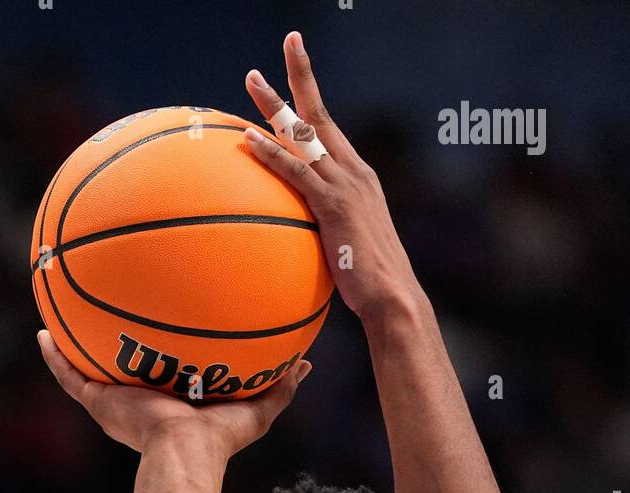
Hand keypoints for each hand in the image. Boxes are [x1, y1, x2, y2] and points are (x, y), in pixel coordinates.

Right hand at [37, 331, 310, 457]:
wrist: (184, 452)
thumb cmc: (219, 440)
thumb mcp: (257, 409)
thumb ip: (280, 386)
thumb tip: (306, 363)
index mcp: (169, 402)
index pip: (162, 370)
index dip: (159, 350)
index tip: (160, 327)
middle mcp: (137, 400)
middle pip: (121, 365)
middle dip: (114, 342)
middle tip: (112, 311)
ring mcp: (113, 400)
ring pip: (87, 367)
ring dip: (75, 343)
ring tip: (61, 311)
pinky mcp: (98, 400)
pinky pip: (68, 375)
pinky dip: (54, 357)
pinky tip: (43, 332)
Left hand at [243, 32, 422, 320]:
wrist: (393, 298)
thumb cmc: (369, 284)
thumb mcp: (345, 248)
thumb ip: (325, 231)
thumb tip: (301, 238)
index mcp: (359, 177)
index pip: (330, 130)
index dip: (313, 100)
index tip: (298, 72)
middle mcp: (355, 172)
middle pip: (321, 115)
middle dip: (301, 78)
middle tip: (286, 44)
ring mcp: (346, 186)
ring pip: (306, 134)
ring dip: (276, 105)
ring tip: (252, 79)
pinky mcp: (334, 206)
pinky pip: (297, 173)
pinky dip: (272, 155)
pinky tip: (249, 141)